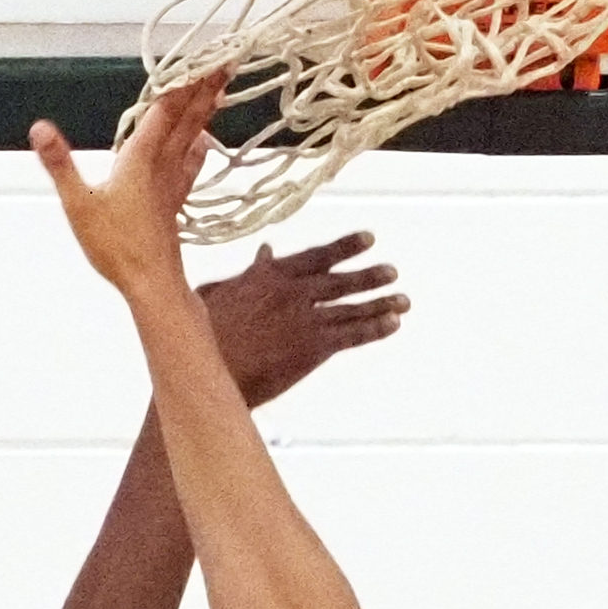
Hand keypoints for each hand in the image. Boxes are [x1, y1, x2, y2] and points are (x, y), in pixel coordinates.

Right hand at [31, 71, 220, 300]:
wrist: (151, 282)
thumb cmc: (115, 247)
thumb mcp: (78, 204)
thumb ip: (60, 164)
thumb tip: (40, 128)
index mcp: (140, 159)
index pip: (164, 111)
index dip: (182, 82)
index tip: (204, 57)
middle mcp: (162, 165)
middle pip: (187, 118)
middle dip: (204, 87)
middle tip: (226, 60)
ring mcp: (172, 183)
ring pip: (193, 137)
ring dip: (206, 111)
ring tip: (221, 88)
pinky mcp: (174, 200)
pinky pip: (190, 163)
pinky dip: (199, 146)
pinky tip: (204, 143)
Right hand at [198, 230, 407, 406]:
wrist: (207, 369)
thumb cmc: (205, 333)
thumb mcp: (221, 292)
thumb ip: (249, 272)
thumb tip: (266, 251)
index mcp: (270, 275)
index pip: (317, 256)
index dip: (345, 248)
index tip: (368, 239)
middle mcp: (293, 292)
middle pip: (340, 281)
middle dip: (369, 276)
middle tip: (392, 271)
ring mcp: (306, 319)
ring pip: (352, 307)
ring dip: (380, 303)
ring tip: (402, 300)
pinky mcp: (314, 347)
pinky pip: (353, 335)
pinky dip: (375, 329)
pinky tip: (393, 324)